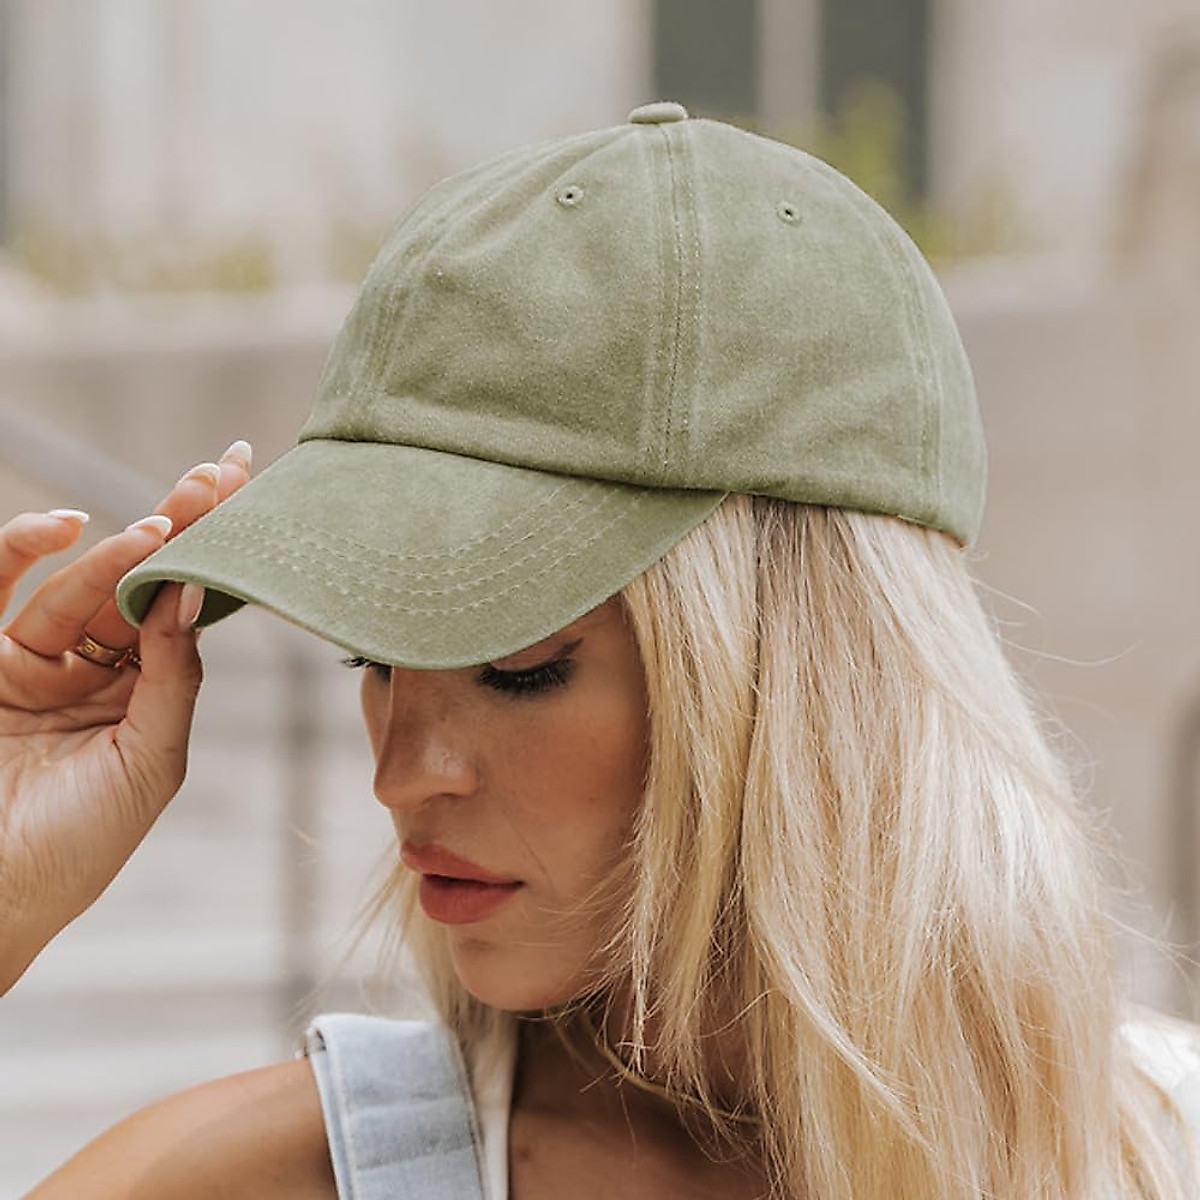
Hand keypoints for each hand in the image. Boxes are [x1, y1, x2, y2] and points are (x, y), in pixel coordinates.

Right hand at [0, 441, 251, 993]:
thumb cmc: (79, 846)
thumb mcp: (151, 759)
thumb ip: (171, 675)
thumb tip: (195, 591)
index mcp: (142, 693)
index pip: (181, 608)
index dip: (212, 554)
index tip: (246, 494)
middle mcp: (92, 669)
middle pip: (141, 582)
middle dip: (182, 525)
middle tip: (222, 473)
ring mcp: (35, 661)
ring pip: (83, 584)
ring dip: (124, 547)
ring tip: (168, 522)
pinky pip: (1, 589)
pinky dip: (24, 550)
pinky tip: (69, 525)